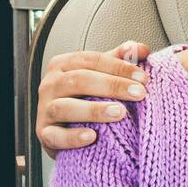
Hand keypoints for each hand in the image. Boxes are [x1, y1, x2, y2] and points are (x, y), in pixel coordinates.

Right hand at [36, 41, 150, 157]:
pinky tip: (92, 136)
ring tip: (120, 113)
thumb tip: (142, 49)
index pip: (91, 60)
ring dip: (94, 110)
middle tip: (139, 93)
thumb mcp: (100, 74)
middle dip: (112, 85)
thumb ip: (119, 60)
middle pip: (80, 80)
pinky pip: (56, 136)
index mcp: (63, 64)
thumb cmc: (84, 97)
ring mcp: (45, 110)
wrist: (63, 128)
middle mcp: (50, 84)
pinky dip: (73, 137)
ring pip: (65, 107)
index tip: (143, 77)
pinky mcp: (45, 134)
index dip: (118, 67)